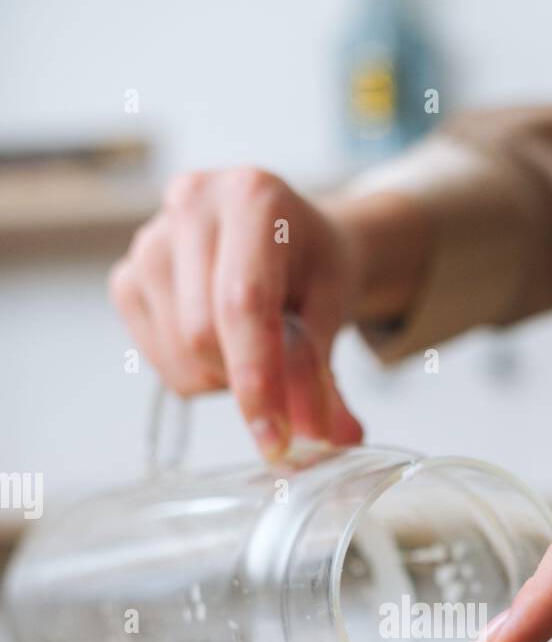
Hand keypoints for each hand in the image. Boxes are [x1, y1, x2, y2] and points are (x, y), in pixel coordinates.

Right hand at [109, 168, 363, 457]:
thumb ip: (323, 374)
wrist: (288, 240)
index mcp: (254, 196)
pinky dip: (196, 376)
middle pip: (202, 335)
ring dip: (222, 380)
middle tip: (284, 388)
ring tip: (253, 348)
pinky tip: (220, 346)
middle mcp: (191, 204)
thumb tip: (326, 443)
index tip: (277, 444)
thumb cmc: (313, 270)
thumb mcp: (333, 311)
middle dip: (246, 384)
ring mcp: (149, 239)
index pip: (243, 304)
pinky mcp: (127, 277)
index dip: (259, 382)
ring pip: (179, 354)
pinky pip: (159, 360)